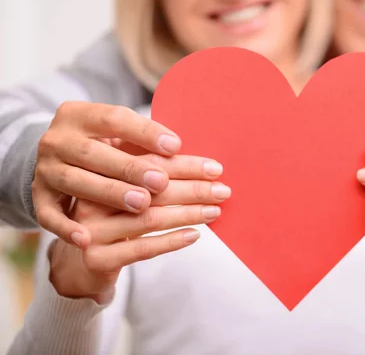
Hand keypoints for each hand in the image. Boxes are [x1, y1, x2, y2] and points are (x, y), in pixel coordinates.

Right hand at [32, 102, 190, 247]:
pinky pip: (47, 215)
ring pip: (75, 182)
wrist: (60, 161)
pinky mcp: (39, 198)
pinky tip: (85, 239)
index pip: (113, 118)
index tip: (175, 147)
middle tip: (161, 182)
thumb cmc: (105, 148)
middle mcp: (57, 141)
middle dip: (129, 168)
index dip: (145, 132)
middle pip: (93, 153)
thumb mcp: (119, 136)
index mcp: (79, 116)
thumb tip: (178, 149)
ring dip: (110, 193)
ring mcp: (46, 170)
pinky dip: (65, 228)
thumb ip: (144, 139)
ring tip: (142, 204)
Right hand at [49, 156, 230, 302]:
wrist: (81, 262)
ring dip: (188, 213)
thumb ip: (153, 173)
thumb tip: (203, 166)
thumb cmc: (115, 217)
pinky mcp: (98, 258)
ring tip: (215, 211)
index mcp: (101, 171)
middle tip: (222, 190)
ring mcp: (92, 229)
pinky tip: (194, 234)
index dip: (185, 165)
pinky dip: (172, 240)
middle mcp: (92, 198)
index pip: (149, 163)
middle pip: (151, 190)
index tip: (215, 168)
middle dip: (193, 189)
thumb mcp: (128, 189)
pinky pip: (142, 248)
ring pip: (150, 218)